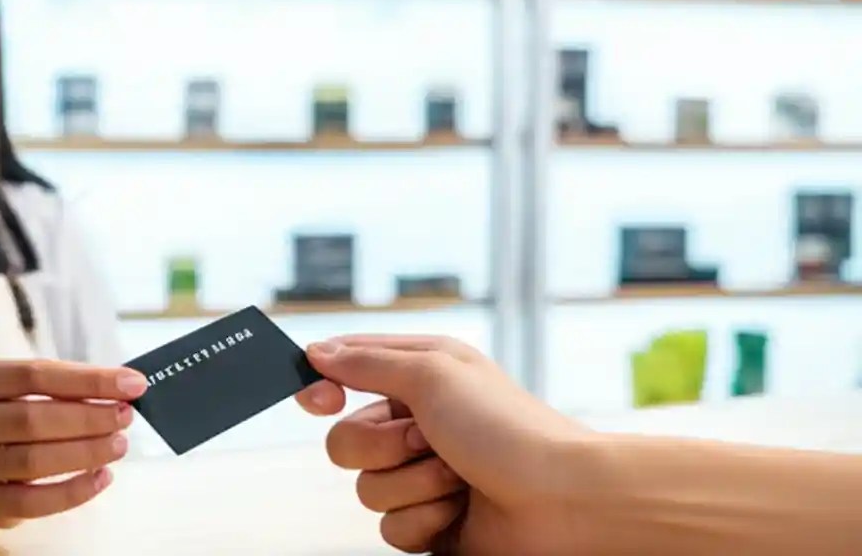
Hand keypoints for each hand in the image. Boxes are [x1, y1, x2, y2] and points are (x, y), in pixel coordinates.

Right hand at [0, 359, 147, 526]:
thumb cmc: (4, 416)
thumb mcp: (19, 389)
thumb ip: (64, 385)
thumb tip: (124, 386)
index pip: (36, 374)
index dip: (89, 379)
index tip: (132, 383)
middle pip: (33, 418)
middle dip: (89, 417)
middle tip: (125, 416)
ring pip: (34, 460)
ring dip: (86, 452)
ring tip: (119, 444)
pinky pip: (34, 502)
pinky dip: (74, 491)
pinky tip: (102, 477)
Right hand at [301, 336, 589, 553]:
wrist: (563, 503)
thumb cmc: (508, 429)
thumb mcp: (432, 373)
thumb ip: (366, 362)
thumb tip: (317, 353)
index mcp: (421, 375)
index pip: (347, 372)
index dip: (323, 386)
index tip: (320, 400)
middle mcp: (419, 423)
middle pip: (344, 439)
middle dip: (382, 446)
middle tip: (426, 440)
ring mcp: (424, 475)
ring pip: (366, 488)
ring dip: (411, 484)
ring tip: (457, 478)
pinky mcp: (431, 521)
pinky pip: (390, 528)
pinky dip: (425, 519)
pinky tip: (461, 510)